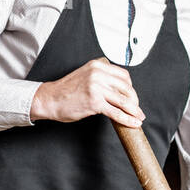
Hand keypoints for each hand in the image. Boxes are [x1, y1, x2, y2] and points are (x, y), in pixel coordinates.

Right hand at [30, 57, 144, 127]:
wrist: (50, 99)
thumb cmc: (66, 90)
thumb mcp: (85, 75)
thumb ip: (101, 78)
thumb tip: (117, 90)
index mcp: (97, 65)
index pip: (124, 75)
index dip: (131, 88)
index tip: (132, 96)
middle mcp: (98, 74)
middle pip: (126, 88)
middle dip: (134, 101)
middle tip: (136, 109)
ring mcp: (96, 88)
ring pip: (123, 100)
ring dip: (134, 111)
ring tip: (139, 118)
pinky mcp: (94, 102)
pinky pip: (116, 112)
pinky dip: (127, 119)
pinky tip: (133, 123)